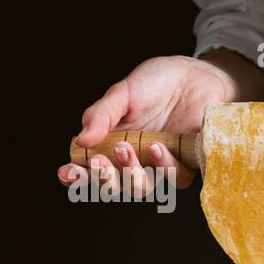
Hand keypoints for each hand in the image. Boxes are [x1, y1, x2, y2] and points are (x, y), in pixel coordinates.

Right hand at [57, 51, 263, 192]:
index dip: (76, 177)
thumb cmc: (156, 83)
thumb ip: (101, 116)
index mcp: (111, 144)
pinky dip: (163, 167)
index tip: (67, 173)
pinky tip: (156, 148)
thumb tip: (81, 140)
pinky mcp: (187, 164)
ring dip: (131, 173)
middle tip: (101, 161)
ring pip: (143, 188)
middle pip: (115, 187)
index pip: (90, 170)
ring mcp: (161, 165)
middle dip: (104, 179)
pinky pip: (175, 178)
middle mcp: (135, 160)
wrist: (196, 75)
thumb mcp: (122, 93)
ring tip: (126, 148)